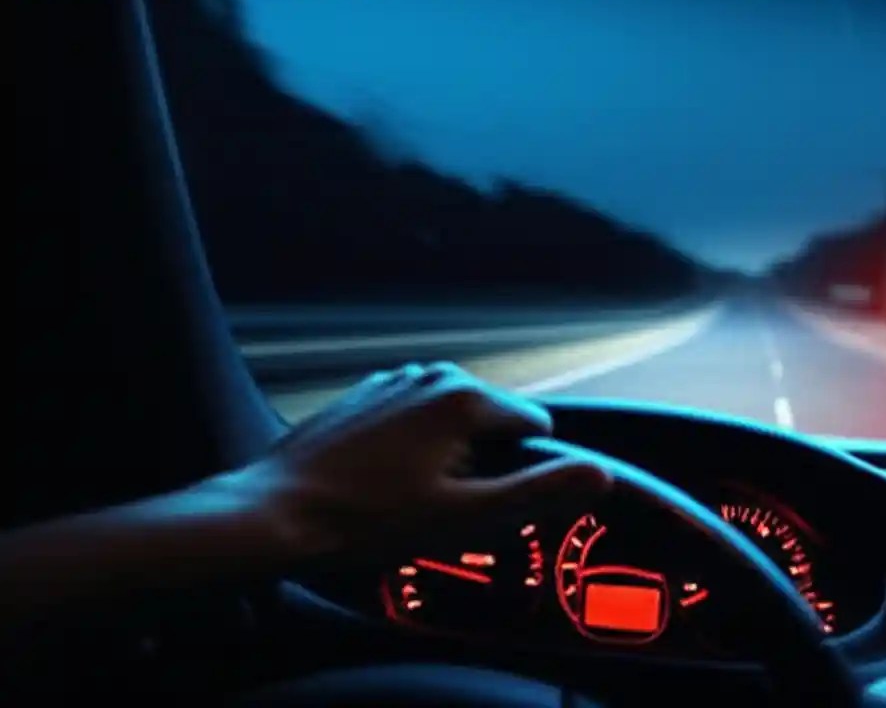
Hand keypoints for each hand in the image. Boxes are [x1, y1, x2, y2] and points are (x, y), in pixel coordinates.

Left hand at [209, 362, 610, 557]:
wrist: (274, 515)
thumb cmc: (366, 522)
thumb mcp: (465, 518)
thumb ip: (539, 492)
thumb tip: (598, 474)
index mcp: (463, 397)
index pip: (535, 426)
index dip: (524, 471)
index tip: (491, 507)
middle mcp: (430, 375)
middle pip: (492, 422)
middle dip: (483, 464)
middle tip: (447, 512)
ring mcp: (391, 382)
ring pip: (450, 422)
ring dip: (447, 457)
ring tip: (410, 502)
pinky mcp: (362, 397)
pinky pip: (412, 422)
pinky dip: (411, 450)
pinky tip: (383, 487)